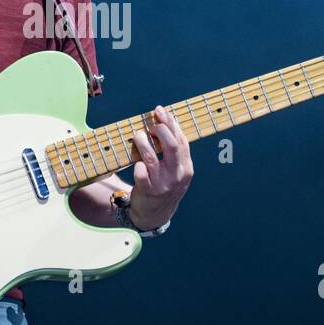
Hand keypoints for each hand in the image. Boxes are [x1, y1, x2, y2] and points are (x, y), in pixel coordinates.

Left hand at [129, 105, 192, 227]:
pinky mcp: (147, 191)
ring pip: (151, 158)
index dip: (171, 123)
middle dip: (160, 130)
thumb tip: (164, 121)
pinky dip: (137, 164)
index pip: (182, 141)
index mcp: (187, 168)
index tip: (160, 110)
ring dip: (142, 142)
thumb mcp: (175, 170)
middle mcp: (177, 176)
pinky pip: (140, 173)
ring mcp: (162, 185)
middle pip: (172, 146)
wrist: (154, 214)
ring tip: (138, 136)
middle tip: (151, 125)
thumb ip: (174, 151)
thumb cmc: (164, 185)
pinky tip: (136, 162)